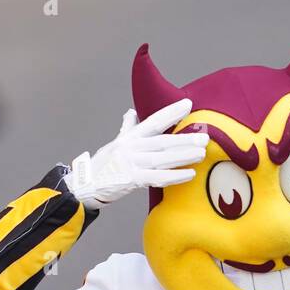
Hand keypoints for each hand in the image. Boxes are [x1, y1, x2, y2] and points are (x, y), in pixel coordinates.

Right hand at [64, 98, 208, 208]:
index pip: (153, 121)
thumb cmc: (103, 164)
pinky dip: (174, 176)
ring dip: (183, 156)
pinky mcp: (131, 179)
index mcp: (129, 137)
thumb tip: (131, 112)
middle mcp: (131, 148)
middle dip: (184, 139)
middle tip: (204, 137)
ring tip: (201, 153)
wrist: (85, 184)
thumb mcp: (114, 143)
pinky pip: (157, 178)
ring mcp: (131, 163)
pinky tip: (189, 174)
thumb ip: (127, 128)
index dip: (170, 113)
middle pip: (162, 141)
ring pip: (162, 158)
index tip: (187, 105)